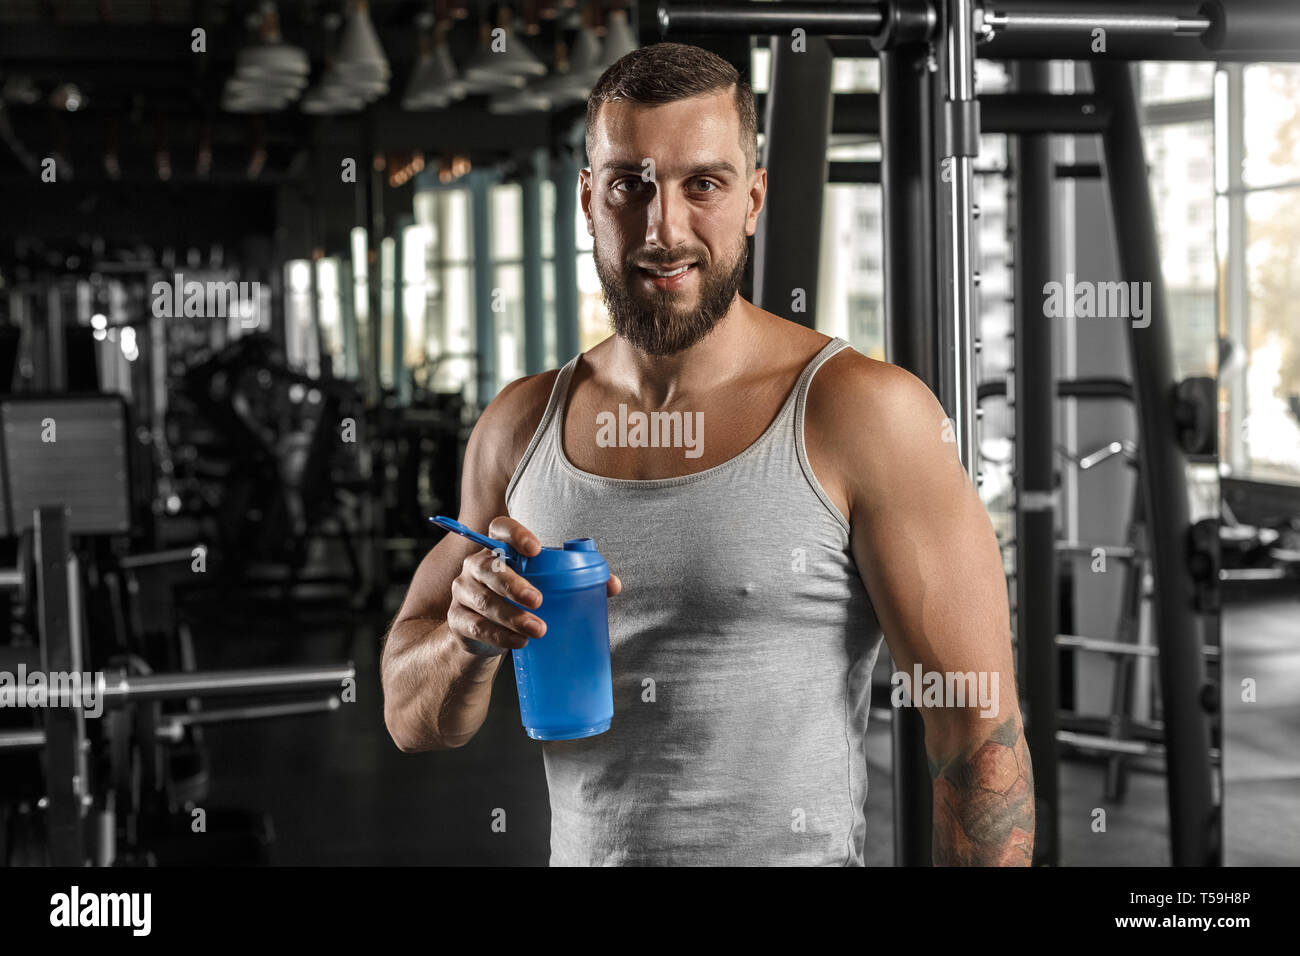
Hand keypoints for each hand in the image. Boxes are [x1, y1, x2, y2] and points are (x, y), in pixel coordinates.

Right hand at [446, 517, 621, 653]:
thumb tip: (612, 585)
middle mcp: (476, 566)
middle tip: (538, 601)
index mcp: (498, 548)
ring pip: (484, 601)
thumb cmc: (521, 600)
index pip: (499, 528)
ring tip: (538, 630)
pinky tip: (519, 643)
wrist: (487, 635)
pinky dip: (500, 636)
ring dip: (511, 616)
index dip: (515, 534)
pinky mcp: (458, 621)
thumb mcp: (546, 586)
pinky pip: (477, 626)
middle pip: (489, 567)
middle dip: (513, 584)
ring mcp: (463, 593)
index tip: (535, 549)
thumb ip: (578, 581)